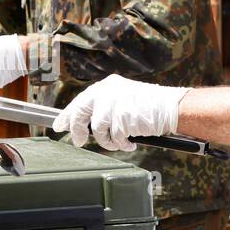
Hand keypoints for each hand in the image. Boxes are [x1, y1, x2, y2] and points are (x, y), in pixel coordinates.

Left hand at [52, 74, 187, 150]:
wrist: (170, 108)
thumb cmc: (148, 107)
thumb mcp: (122, 99)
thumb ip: (103, 107)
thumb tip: (84, 124)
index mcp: (107, 86)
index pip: (80, 100)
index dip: (68, 115)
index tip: (59, 125)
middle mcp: (108, 92)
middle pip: (81, 112)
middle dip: (77, 129)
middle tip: (78, 140)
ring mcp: (115, 104)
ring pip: (98, 129)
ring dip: (108, 141)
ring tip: (120, 141)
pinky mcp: (122, 118)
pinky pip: (114, 137)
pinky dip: (121, 144)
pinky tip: (131, 141)